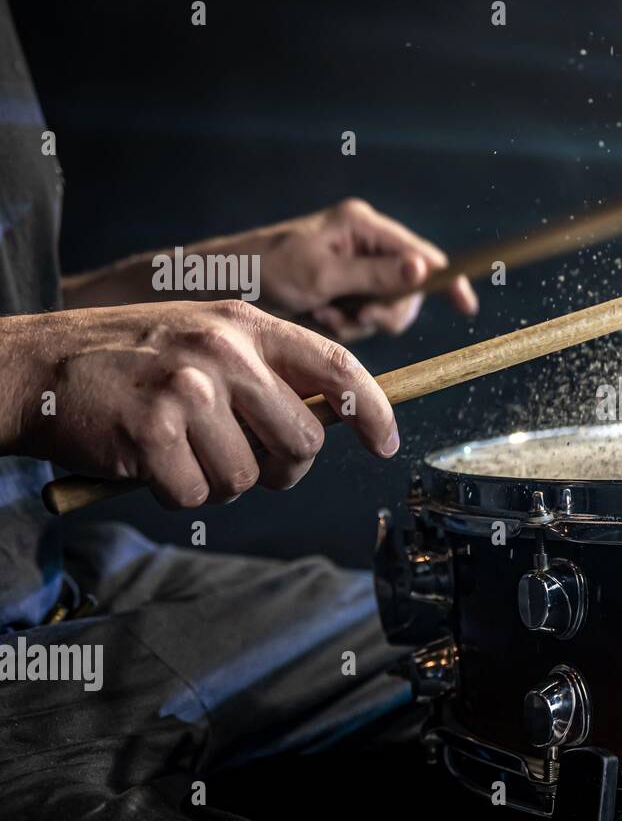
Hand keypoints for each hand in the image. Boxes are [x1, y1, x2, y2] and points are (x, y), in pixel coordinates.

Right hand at [2, 300, 398, 507]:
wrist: (37, 366)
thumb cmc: (132, 361)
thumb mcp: (206, 336)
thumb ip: (266, 370)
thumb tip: (330, 420)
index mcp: (246, 325)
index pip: (336, 368)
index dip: (373, 410)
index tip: (386, 443)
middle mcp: (224, 352)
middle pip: (303, 441)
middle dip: (282, 466)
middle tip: (243, 457)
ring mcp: (188, 390)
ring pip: (248, 477)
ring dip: (217, 479)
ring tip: (180, 446)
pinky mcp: (153, 432)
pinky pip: (197, 495)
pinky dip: (176, 493)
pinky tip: (150, 460)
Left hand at [249, 198, 477, 339]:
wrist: (223, 284)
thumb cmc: (265, 269)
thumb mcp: (321, 275)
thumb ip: (375, 274)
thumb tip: (422, 269)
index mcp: (362, 226)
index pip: (421, 254)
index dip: (445, 281)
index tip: (465, 307)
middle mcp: (364, 242)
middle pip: (408, 287)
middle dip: (386, 310)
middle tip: (356, 317)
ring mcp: (354, 267)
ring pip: (387, 307)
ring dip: (360, 321)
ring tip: (325, 314)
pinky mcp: (344, 288)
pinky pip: (364, 316)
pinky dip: (346, 324)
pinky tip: (319, 315)